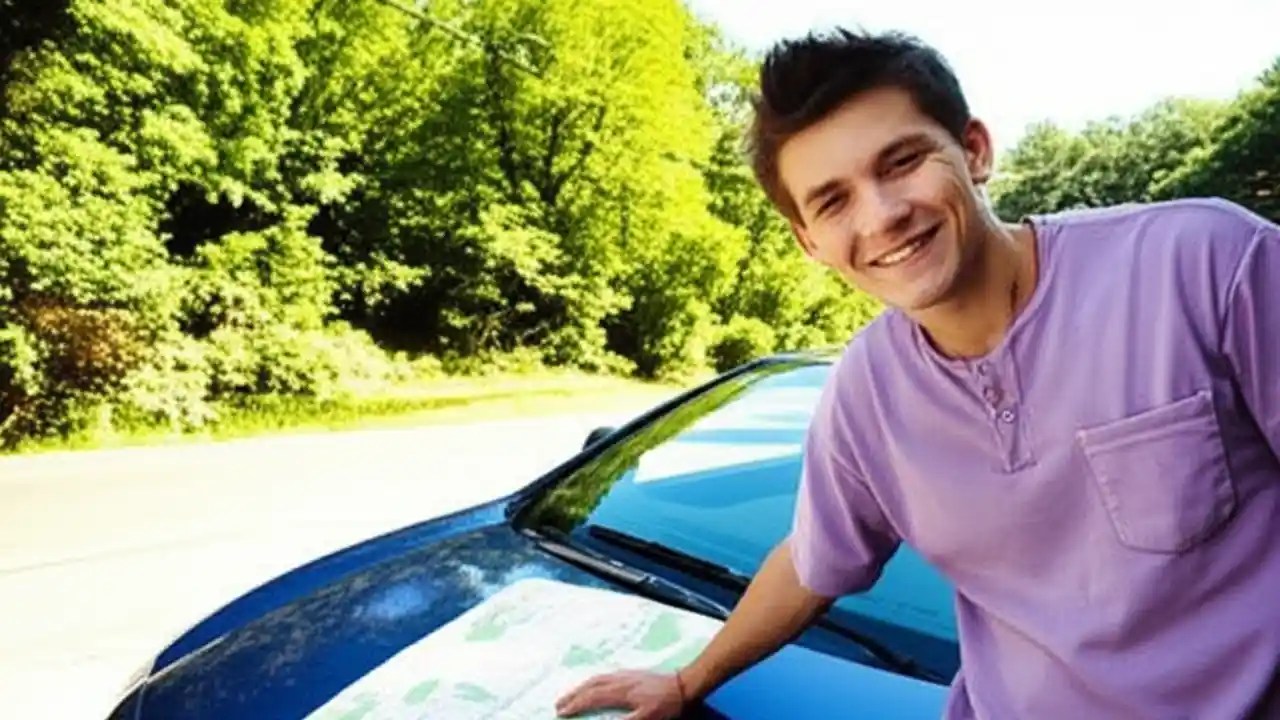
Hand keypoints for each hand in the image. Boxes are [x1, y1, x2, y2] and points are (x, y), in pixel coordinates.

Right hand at [555, 669, 686, 719]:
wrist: (683, 684)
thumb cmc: (666, 704)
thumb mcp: (646, 717)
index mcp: (620, 691)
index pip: (591, 697)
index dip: (575, 705)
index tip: (561, 712)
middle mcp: (619, 680)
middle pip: (590, 685)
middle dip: (573, 695)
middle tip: (559, 704)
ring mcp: (624, 674)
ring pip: (596, 678)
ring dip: (581, 687)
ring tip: (571, 695)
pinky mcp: (631, 673)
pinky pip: (605, 675)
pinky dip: (593, 681)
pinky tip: (594, 684)